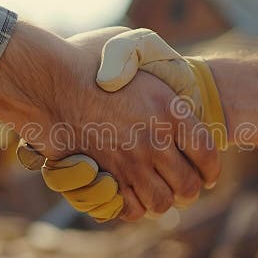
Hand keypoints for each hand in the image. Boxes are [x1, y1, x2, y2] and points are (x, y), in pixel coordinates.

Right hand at [0, 22, 220, 220]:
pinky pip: (128, 208)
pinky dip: (132, 207)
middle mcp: (155, 141)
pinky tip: (129, 196)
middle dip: (188, 190)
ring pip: (161, 203)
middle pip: (188, 186)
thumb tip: (177, 73)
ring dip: (160, 201)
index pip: (207, 153)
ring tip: (155, 193)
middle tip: (182, 187)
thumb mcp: (133, 48)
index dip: (211, 170)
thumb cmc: (85, 60)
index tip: (207, 176)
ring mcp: (129, 163)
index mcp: (170, 108)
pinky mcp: (103, 178)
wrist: (46, 82)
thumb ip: (161, 63)